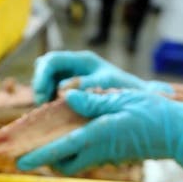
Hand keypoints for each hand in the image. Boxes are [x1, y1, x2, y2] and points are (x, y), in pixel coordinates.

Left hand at [17, 89, 182, 174]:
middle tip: (34, 146)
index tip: (21, 162)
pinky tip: (74, 131)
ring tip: (52, 136)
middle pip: (63, 164)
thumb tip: (69, 96)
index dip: (39, 156)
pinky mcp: (112, 154)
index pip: (61, 149)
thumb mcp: (123, 99)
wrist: (179, 132)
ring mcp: (106, 154)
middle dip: (47, 160)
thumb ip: (94, 100)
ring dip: (61, 154)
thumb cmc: (154, 113)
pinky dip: (75, 148)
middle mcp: (99, 150)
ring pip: (74, 161)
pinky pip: (86, 155)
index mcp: (98, 136)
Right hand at [31, 50, 172, 104]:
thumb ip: (86, 89)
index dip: (41, 77)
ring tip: (46, 116)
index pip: (51, 61)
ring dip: (43, 98)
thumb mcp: (107, 90)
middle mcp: (76, 68)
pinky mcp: (74, 96)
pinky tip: (54, 120)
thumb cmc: (128, 94)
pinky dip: (51, 107)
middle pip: (44, 70)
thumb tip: (62, 92)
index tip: (42, 98)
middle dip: (39, 88)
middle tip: (41, 107)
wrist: (142, 102)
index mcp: (84, 61)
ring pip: (47, 84)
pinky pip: (54, 98)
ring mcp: (74, 81)